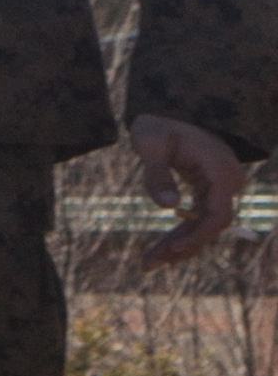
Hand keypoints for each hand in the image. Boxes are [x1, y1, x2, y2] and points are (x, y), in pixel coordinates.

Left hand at [130, 113, 242, 267]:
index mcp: (220, 171)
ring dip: (178, 245)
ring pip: (204, 226)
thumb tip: (169, 207)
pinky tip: (161, 250)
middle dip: (182, 246)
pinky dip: (180, 233)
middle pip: (210, 225)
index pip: (218, 214)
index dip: (197, 236)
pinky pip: (199, 218)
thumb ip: (157, 174)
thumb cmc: (158, 124)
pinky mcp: (210, 192)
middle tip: (148, 264)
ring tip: (148, 262)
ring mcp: (221, 188)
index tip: (173, 250)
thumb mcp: (151, 143)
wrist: (169, 111)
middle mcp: (228, 182)